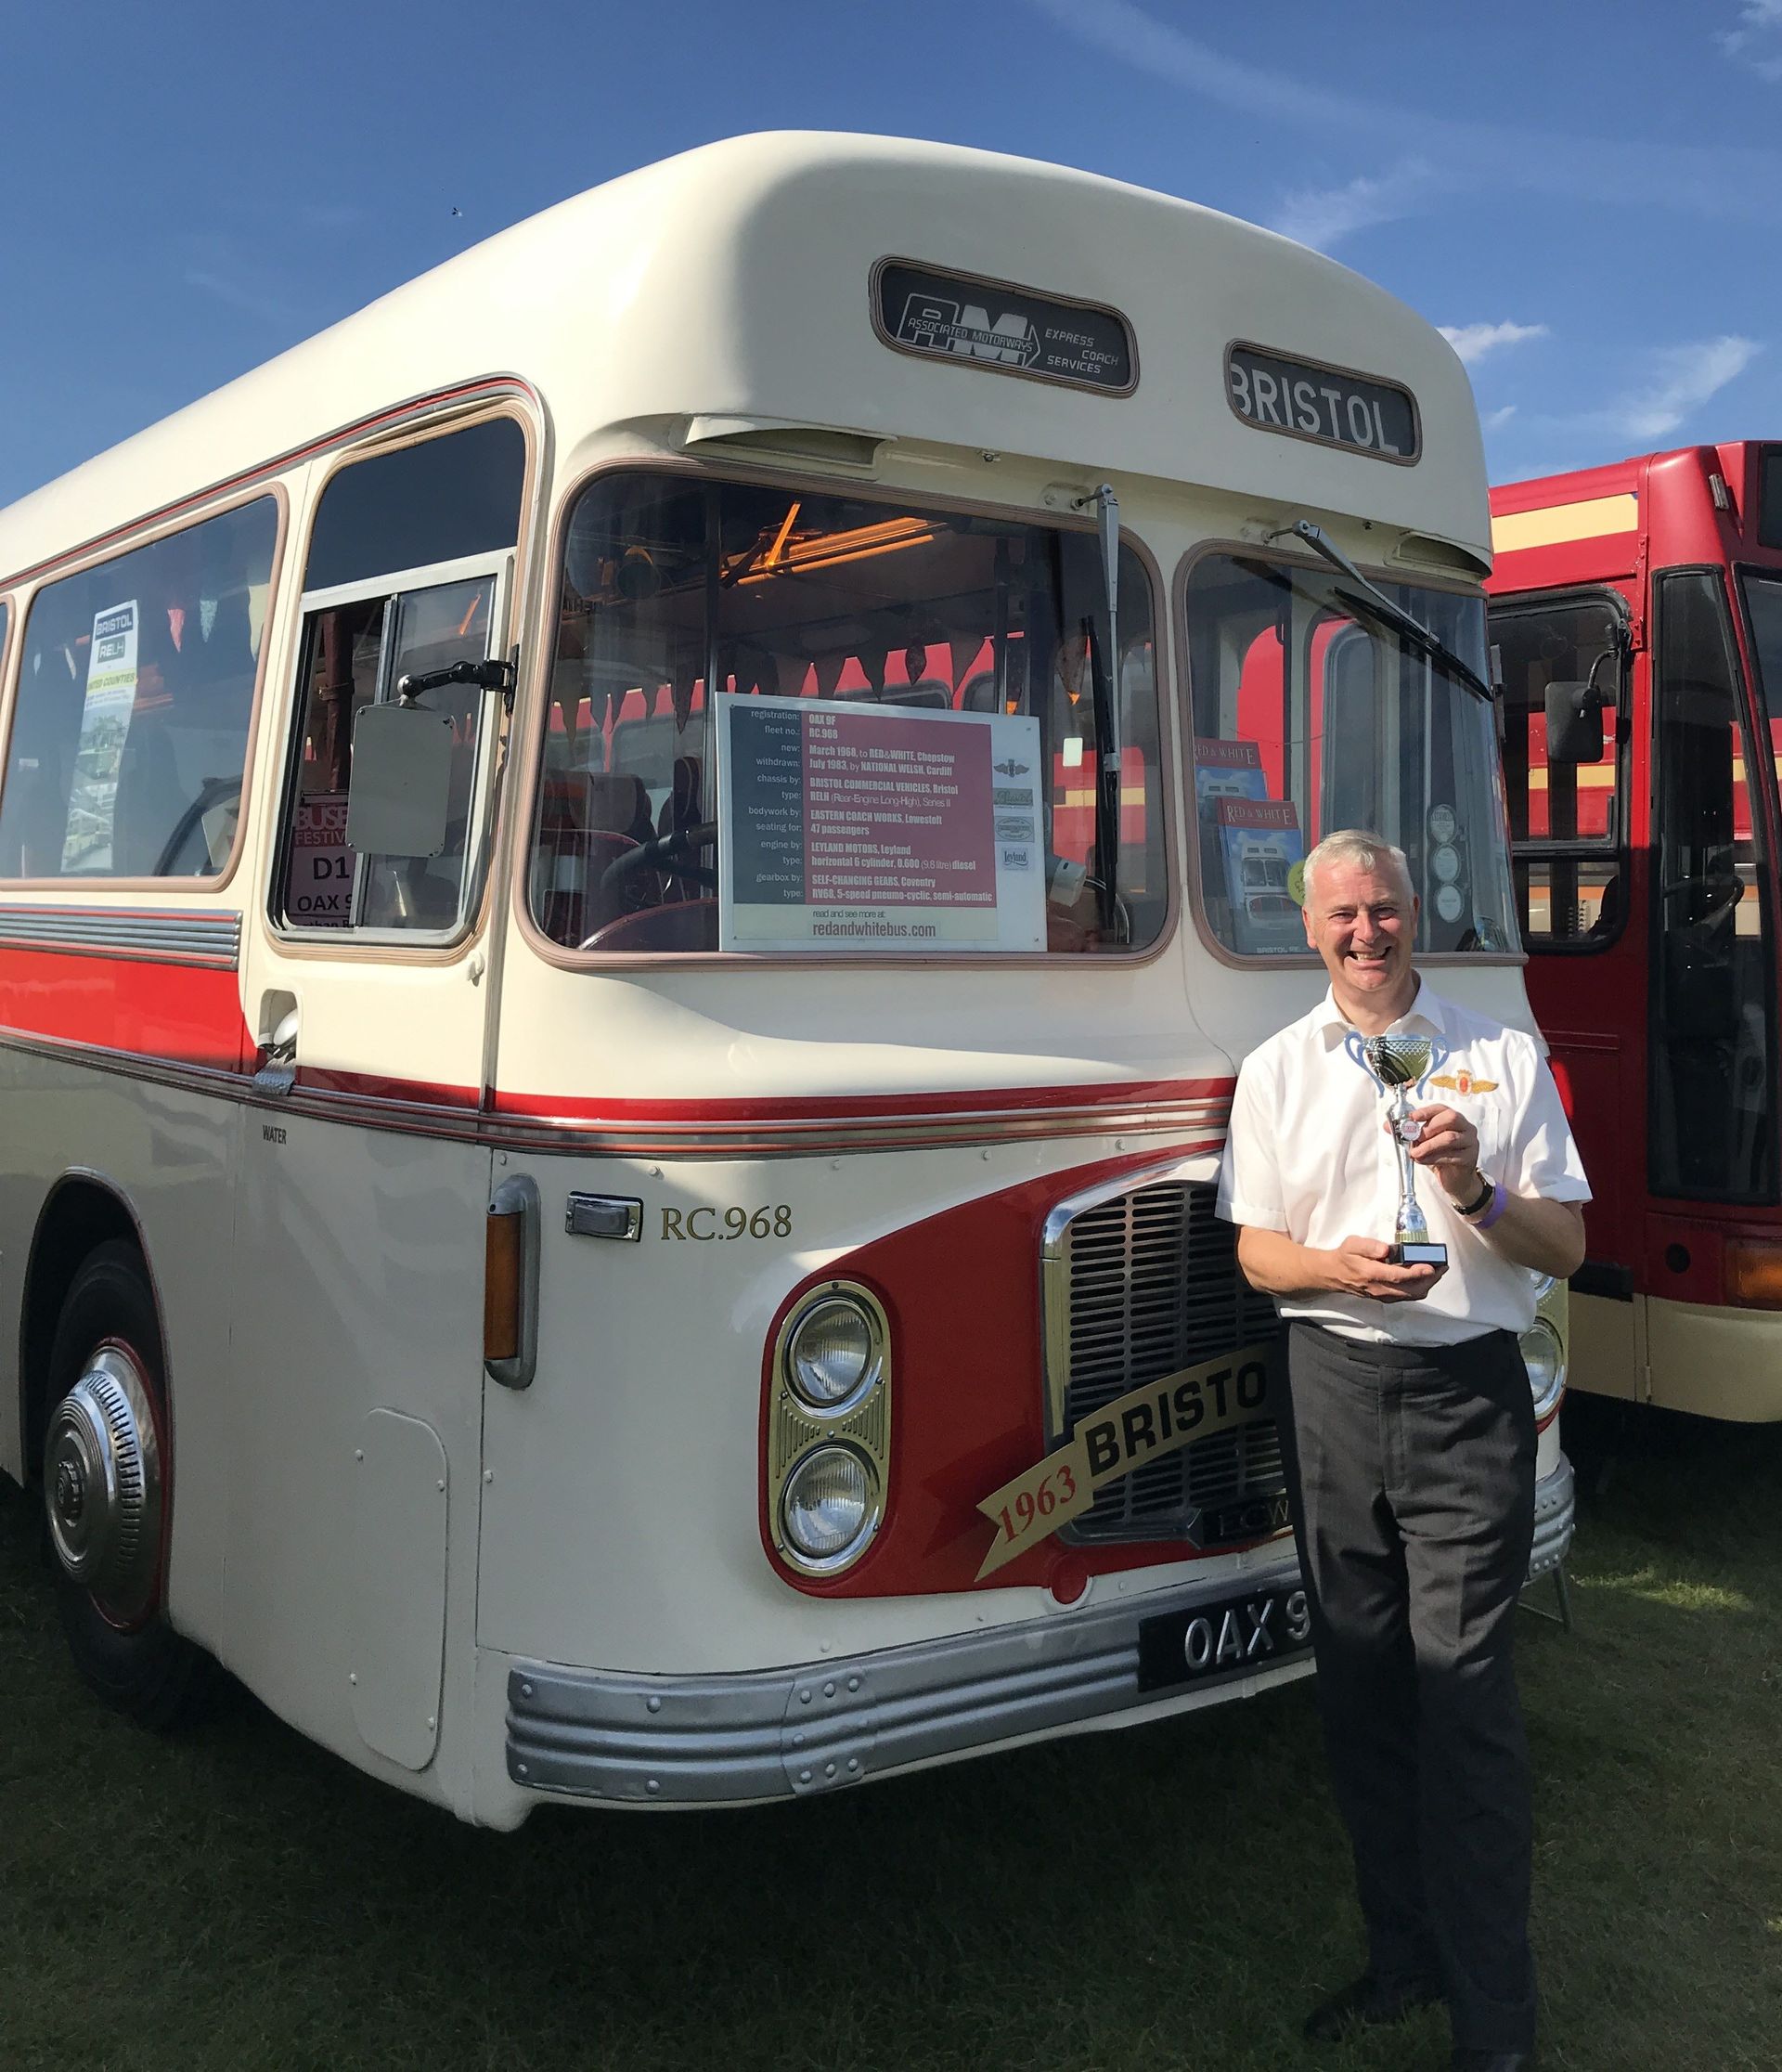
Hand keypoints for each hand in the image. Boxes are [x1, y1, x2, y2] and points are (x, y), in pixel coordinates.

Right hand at [1327, 1234, 1445, 1302]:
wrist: (1332, 1274)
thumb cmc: (1344, 1257)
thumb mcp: (1352, 1244)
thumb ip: (1369, 1246)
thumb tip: (1386, 1249)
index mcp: (1371, 1273)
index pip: (1398, 1276)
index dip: (1416, 1272)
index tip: (1431, 1266)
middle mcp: (1379, 1288)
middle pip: (1410, 1290)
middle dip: (1429, 1279)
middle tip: (1442, 1266)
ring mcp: (1382, 1295)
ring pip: (1411, 1295)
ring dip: (1427, 1285)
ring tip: (1438, 1271)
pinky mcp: (1385, 1298)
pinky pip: (1407, 1297)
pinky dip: (1420, 1288)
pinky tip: (1425, 1278)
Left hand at [1404, 1103, 1481, 1201]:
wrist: (1455, 1179)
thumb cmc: (1440, 1156)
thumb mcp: (1423, 1143)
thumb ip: (1408, 1133)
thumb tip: (1387, 1126)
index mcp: (1454, 1119)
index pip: (1441, 1108)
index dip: (1426, 1111)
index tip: (1412, 1117)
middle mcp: (1465, 1127)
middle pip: (1450, 1118)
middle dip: (1429, 1128)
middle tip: (1415, 1138)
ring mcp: (1470, 1142)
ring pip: (1450, 1138)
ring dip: (1428, 1145)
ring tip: (1415, 1153)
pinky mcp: (1469, 1158)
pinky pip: (1451, 1155)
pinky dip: (1433, 1158)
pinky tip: (1422, 1161)